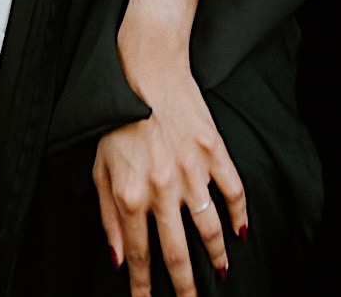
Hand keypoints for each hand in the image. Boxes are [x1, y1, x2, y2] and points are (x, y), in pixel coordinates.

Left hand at [94, 37, 245, 294]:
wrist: (145, 66)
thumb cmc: (116, 116)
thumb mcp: (99, 167)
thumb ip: (106, 216)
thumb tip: (118, 259)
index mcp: (130, 195)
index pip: (138, 257)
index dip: (142, 287)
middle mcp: (162, 190)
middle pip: (177, 254)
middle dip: (184, 287)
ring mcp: (191, 170)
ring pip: (209, 229)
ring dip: (217, 257)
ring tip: (222, 275)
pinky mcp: (213, 150)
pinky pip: (232, 191)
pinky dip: (239, 215)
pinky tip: (241, 232)